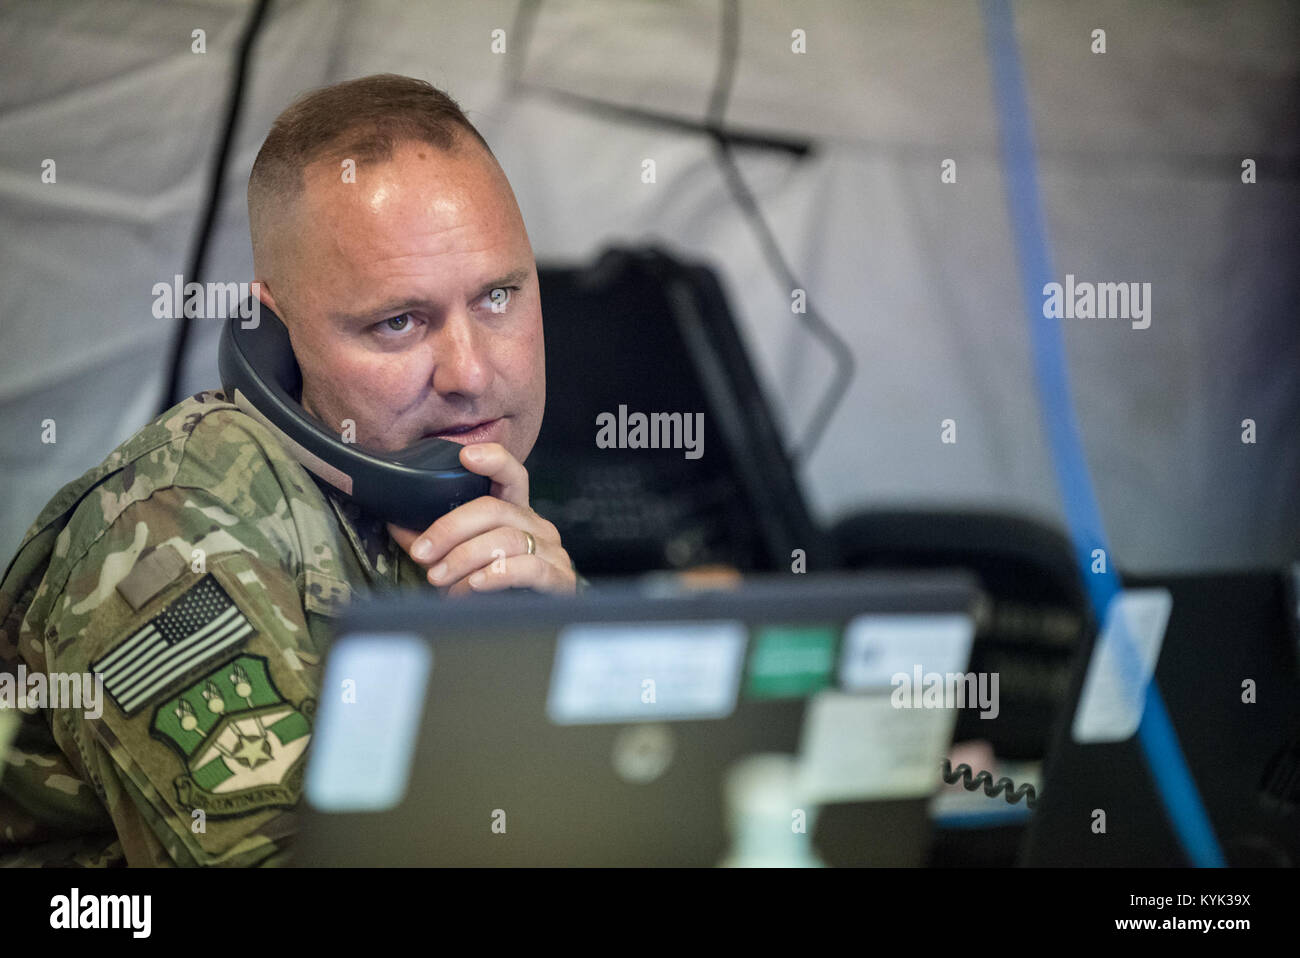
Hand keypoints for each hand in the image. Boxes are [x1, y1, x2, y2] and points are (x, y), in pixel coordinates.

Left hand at [386, 442, 576, 596]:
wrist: (523, 630)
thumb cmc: (492, 593)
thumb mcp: (456, 562)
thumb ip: (432, 543)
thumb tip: (398, 524)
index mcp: (515, 514)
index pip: (511, 475)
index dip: (493, 460)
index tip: (466, 455)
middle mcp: (537, 526)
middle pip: (495, 509)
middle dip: (451, 529)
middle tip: (423, 553)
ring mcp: (552, 551)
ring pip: (508, 538)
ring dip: (465, 557)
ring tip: (440, 578)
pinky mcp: (559, 579)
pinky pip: (528, 568)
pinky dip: (497, 575)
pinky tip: (475, 584)